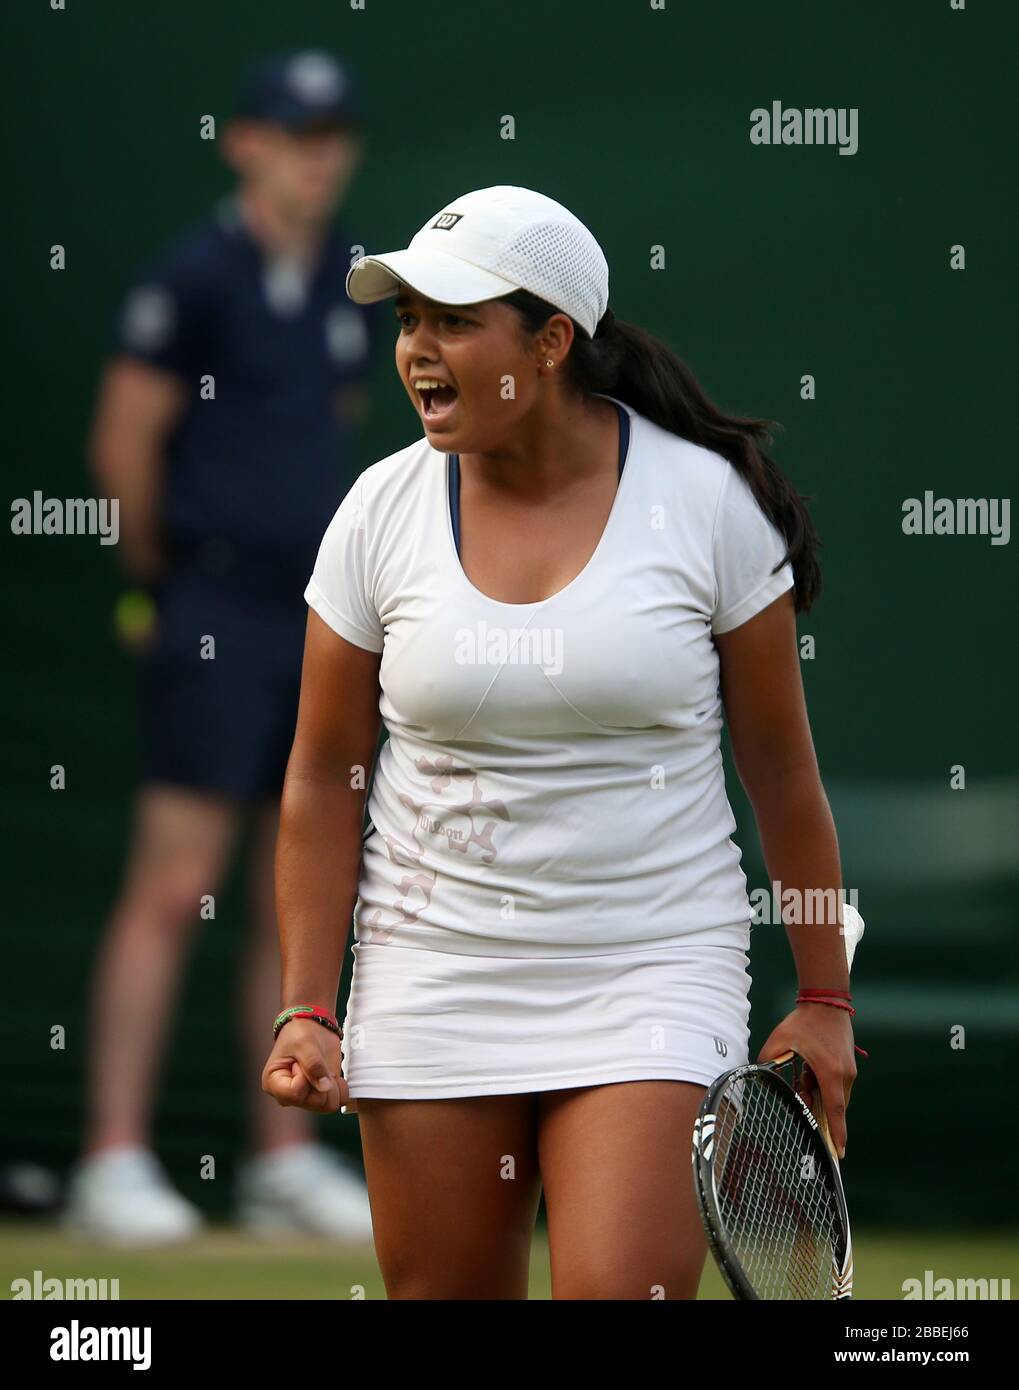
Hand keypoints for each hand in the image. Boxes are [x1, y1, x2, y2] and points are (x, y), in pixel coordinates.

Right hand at [261, 1019, 352, 1114]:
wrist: (311, 1027)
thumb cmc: (299, 1033)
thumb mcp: (304, 1043)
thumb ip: (313, 1064)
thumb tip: (325, 1087)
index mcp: (273, 1084)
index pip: (296, 1093)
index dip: (306, 1075)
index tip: (300, 1060)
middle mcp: (287, 1097)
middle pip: (314, 1103)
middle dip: (321, 1081)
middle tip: (316, 1063)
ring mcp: (304, 1099)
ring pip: (327, 1105)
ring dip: (332, 1085)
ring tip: (323, 1068)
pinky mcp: (319, 1097)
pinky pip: (338, 1102)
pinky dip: (340, 1088)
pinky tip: (332, 1075)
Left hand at [757, 1004, 857, 1158]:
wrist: (826, 1001)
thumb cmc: (803, 1021)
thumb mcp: (780, 1039)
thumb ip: (768, 1060)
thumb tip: (760, 1075)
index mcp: (830, 1071)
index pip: (835, 1110)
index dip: (836, 1133)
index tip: (839, 1154)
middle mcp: (845, 1074)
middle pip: (832, 1106)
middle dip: (815, 1107)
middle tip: (800, 1089)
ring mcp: (849, 1071)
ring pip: (833, 1096)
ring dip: (817, 1093)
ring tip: (802, 1072)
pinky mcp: (849, 1066)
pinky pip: (836, 1086)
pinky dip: (821, 1085)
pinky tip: (807, 1068)